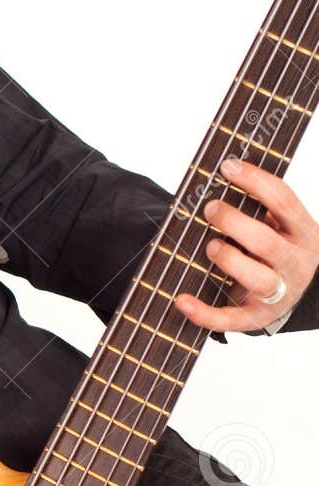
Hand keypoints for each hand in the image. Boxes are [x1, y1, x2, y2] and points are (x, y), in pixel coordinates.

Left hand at [175, 156, 318, 333]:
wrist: (301, 292)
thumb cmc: (281, 248)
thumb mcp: (284, 226)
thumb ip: (261, 207)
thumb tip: (222, 176)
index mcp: (304, 233)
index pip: (284, 201)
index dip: (255, 181)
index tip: (227, 166)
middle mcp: (295, 264)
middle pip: (266, 243)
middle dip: (234, 223)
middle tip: (211, 208)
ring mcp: (278, 293)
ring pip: (258, 280)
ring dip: (230, 261)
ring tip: (211, 246)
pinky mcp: (257, 317)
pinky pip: (231, 319)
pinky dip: (204, 312)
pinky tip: (182, 300)